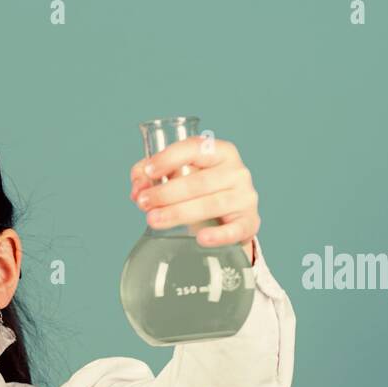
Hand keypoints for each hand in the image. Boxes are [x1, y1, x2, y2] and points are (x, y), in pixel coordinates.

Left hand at [129, 135, 259, 263]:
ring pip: (211, 204)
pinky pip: (235, 229)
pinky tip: (201, 238)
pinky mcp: (249, 222)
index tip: (149, 171)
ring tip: (153, 220)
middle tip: (143, 203)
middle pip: (199, 181)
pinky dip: (219, 235)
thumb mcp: (175, 176)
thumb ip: (149, 175)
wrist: (227, 219)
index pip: (196, 148)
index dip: (171, 157)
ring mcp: (245, 197)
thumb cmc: (196, 192)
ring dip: (179, 212)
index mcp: (219, 152)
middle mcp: (236, 171)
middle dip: (167, 192)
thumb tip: (138, 189)